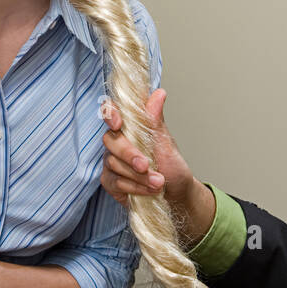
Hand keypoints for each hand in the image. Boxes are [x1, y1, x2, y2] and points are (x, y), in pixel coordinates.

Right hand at [100, 88, 194, 206]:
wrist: (177, 194)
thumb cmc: (172, 166)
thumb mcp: (166, 143)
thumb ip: (155, 120)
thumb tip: (159, 93)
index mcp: (130, 127)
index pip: (111, 111)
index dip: (109, 114)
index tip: (118, 123)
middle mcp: (117, 142)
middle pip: (110, 140)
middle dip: (129, 154)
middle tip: (146, 165)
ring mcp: (111, 161)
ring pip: (113, 163)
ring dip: (138, 176)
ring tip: (158, 182)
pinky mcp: (110, 181)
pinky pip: (115, 182)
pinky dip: (134, 187)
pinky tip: (149, 190)